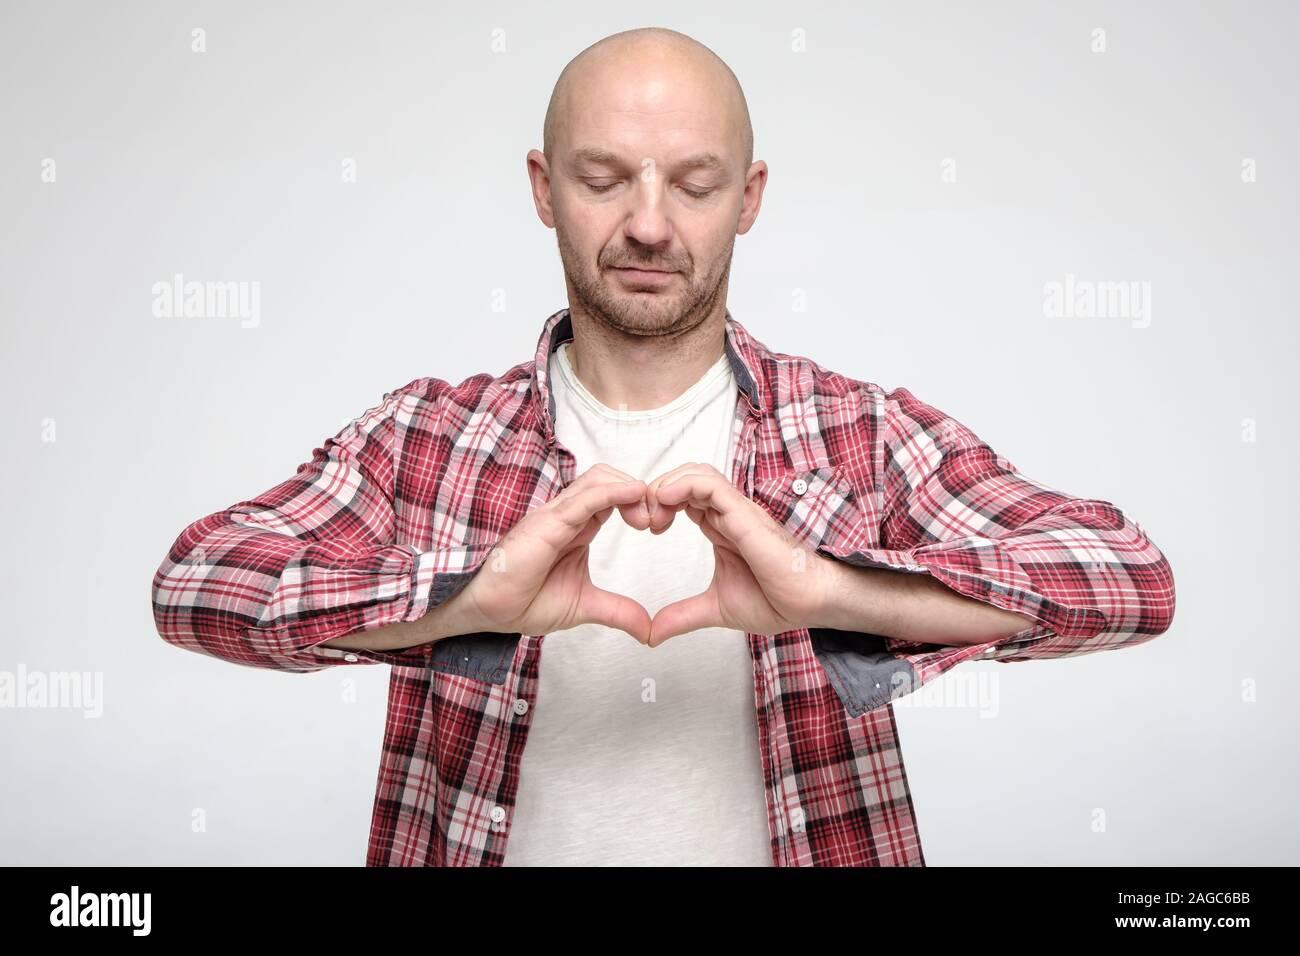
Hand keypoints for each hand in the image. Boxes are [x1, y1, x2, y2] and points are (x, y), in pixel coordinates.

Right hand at [451, 464, 655, 643]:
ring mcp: (557, 515)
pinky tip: (635, 495)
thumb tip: (649, 632)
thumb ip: (618, 612)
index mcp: (578, 527)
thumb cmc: (522, 601)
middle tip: (657, 522)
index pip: (615, 496)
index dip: (640, 503)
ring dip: (631, 489)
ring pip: (600, 479)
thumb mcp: (584, 607)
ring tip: (648, 517)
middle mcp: (568, 515)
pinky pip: (586, 497)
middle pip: (611, 479)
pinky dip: (614, 491)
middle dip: (641, 492)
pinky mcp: (549, 522)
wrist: (486, 611)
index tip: (658, 526)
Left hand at [641, 462, 836, 645]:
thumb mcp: (715, 609)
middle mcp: (728, 514)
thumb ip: (683, 616)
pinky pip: (710, 484)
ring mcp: (737, 511)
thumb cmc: (777, 601)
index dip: (659, 504)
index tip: (648, 528)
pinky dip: (683, 485)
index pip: (683, 497)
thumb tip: (653, 635)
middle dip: (656, 491)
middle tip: (643, 519)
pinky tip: (665, 500)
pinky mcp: (744, 514)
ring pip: (697, 473)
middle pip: (686, 478)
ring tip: (653, 510)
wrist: (811, 605)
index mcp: (720, 528)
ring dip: (667, 484)